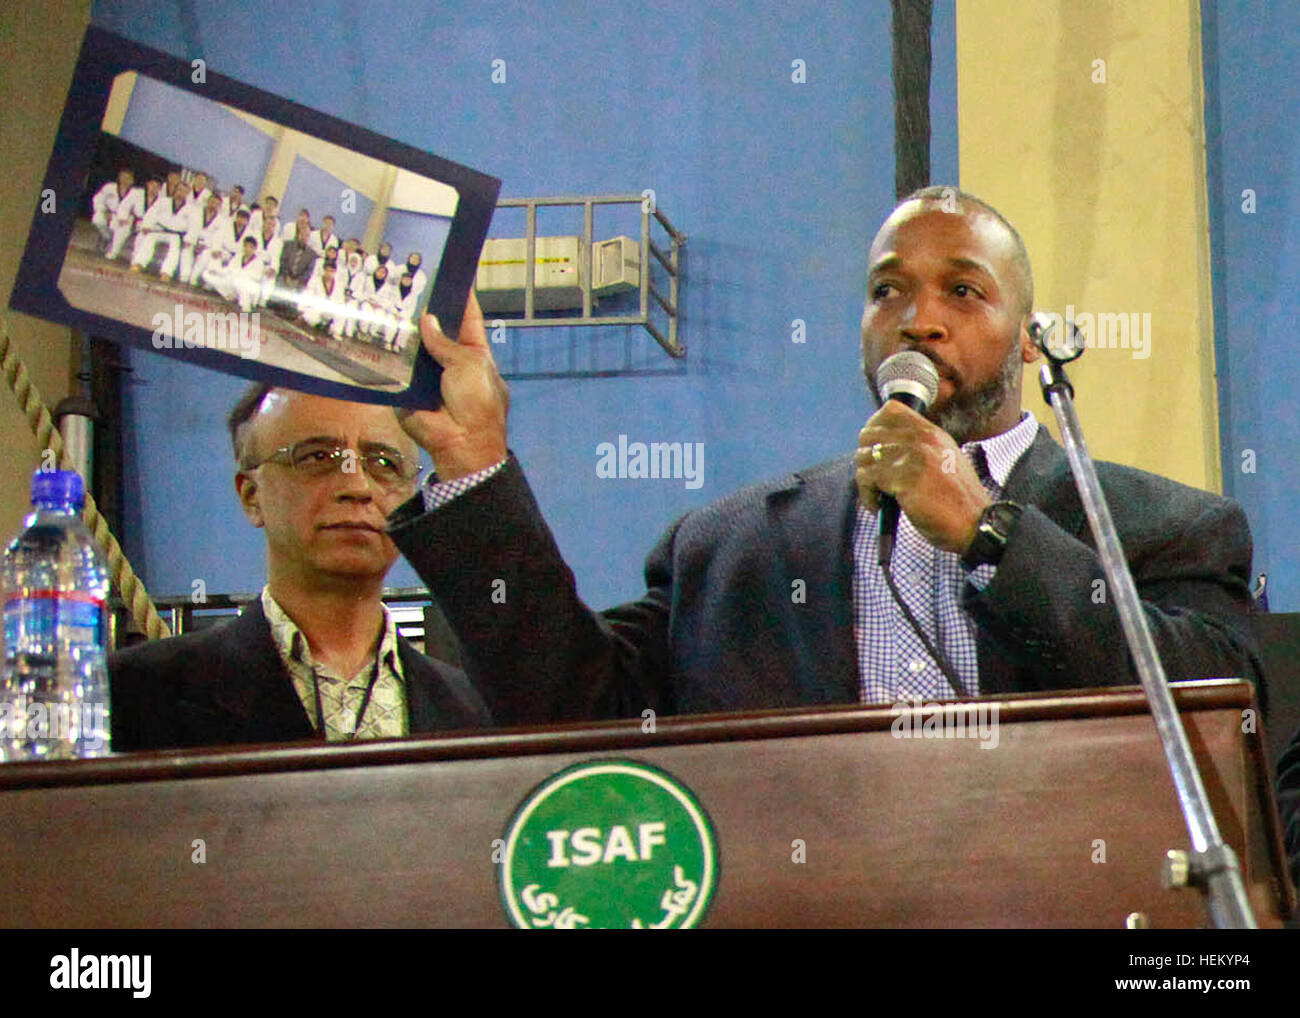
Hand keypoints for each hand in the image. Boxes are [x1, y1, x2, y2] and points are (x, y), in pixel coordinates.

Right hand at [397, 289, 508, 480]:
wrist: (460, 443)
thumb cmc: (476, 402)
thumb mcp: (467, 364)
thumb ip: (444, 342)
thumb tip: (426, 319)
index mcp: (473, 352)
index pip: (466, 317)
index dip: (460, 295)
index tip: (449, 270)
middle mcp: (449, 360)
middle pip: (434, 330)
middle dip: (422, 311)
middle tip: (404, 282)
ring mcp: (426, 374)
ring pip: (412, 348)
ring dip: (401, 332)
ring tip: (382, 300)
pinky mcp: (406, 389)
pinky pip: (395, 370)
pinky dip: (386, 356)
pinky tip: (370, 331)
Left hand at [854, 401, 990, 554]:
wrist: (975, 524)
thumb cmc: (957, 501)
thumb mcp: (945, 461)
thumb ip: (920, 449)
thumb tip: (883, 448)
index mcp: (932, 433)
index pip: (891, 410)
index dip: (874, 426)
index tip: (873, 447)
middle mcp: (922, 439)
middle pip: (870, 434)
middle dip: (866, 457)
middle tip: (874, 478)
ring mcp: (913, 457)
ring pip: (864, 456)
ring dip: (866, 479)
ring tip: (878, 496)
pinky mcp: (904, 478)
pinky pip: (866, 478)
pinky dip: (867, 495)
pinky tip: (879, 506)